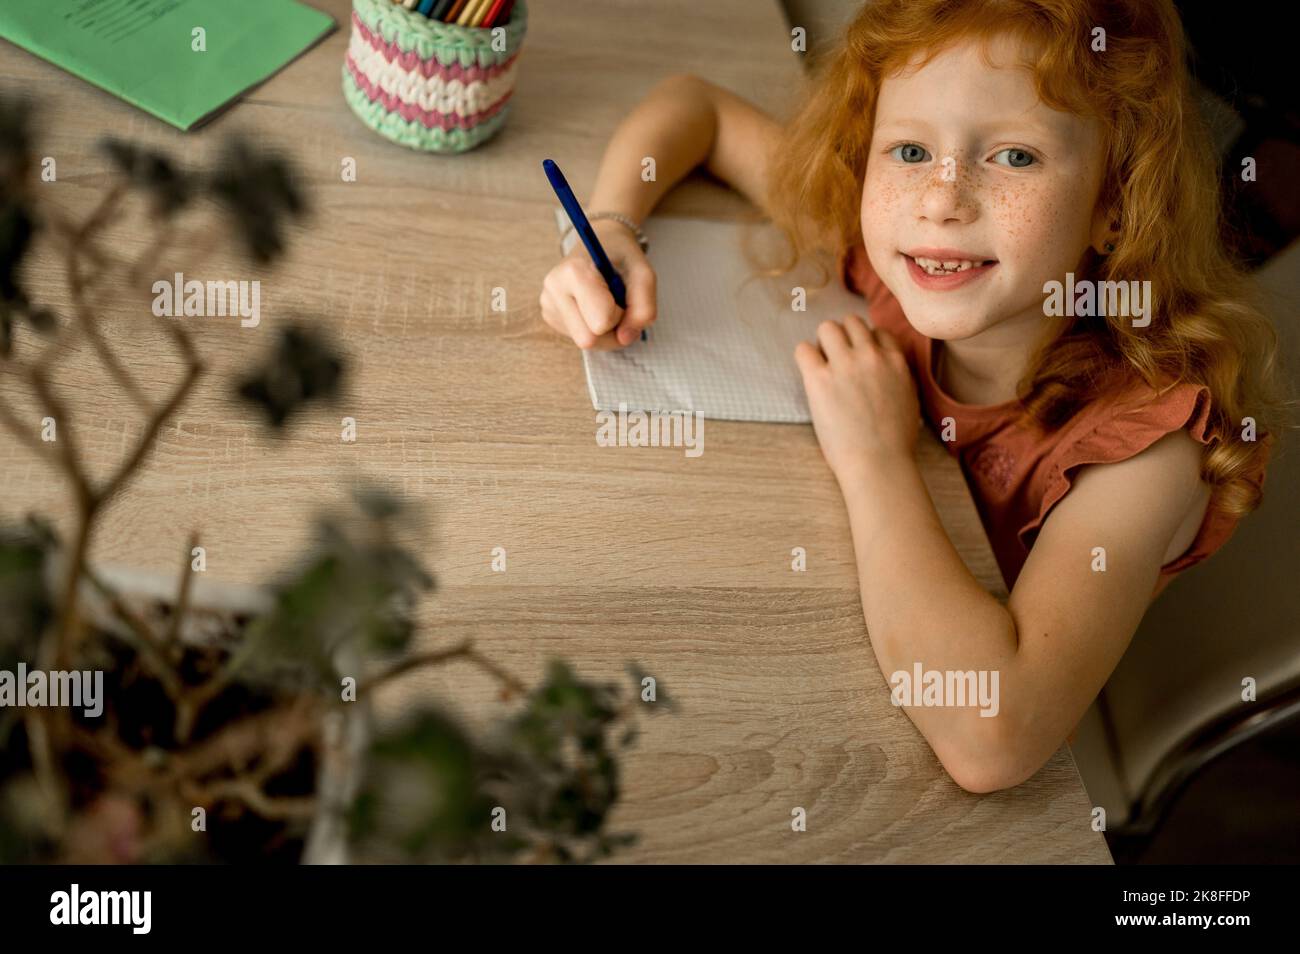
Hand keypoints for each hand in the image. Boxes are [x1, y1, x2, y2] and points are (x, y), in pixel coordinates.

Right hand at [539, 220, 656, 348]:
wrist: (602, 244)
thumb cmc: (622, 258)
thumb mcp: (644, 275)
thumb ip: (644, 308)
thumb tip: (625, 338)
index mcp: (573, 272)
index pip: (601, 322)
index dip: (621, 315)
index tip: (621, 294)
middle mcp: (554, 288)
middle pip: (589, 340)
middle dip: (612, 330)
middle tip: (617, 304)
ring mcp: (548, 304)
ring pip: (585, 343)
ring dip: (605, 332)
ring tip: (606, 304)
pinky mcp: (549, 316)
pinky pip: (579, 338)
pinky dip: (594, 329)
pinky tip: (593, 307)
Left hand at [794, 314, 919, 480]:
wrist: (879, 464)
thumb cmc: (895, 443)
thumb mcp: (910, 401)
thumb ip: (899, 378)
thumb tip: (888, 371)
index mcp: (896, 361)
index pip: (878, 332)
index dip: (865, 345)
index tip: (859, 362)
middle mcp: (871, 355)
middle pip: (851, 323)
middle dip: (843, 339)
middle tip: (837, 364)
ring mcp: (845, 364)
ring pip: (827, 328)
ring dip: (823, 344)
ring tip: (822, 368)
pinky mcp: (820, 378)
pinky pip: (803, 349)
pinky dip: (804, 358)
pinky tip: (810, 377)